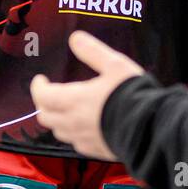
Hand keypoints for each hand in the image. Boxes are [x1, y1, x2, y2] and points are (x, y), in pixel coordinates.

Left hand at [31, 31, 144, 159]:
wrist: (150, 128)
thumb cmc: (132, 95)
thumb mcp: (114, 64)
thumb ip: (92, 51)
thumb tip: (75, 38)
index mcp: (74, 100)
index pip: (42, 96)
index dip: (38, 87)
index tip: (41, 79)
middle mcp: (74, 122)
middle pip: (45, 116)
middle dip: (44, 104)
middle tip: (49, 94)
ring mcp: (84, 138)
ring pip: (59, 132)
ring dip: (57, 119)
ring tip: (65, 110)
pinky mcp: (96, 150)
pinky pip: (76, 143)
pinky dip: (74, 133)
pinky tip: (84, 127)